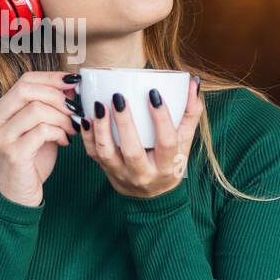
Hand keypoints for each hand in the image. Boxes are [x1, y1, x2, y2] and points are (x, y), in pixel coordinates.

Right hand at [0, 70, 77, 207]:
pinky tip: (65, 142)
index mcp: (0, 110)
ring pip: (36, 109)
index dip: (51, 78)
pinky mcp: (13, 153)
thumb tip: (73, 87)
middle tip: (75, 108)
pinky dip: (59, 133)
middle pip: (27, 90)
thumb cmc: (31, 160)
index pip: (25, 80)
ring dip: (62, 117)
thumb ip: (50, 108)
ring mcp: (1, 137)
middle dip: (57, 96)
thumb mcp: (39, 128)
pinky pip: (41, 131)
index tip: (74, 82)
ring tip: (72, 128)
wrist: (17, 196)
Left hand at [81, 76, 202, 197]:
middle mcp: (144, 174)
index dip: (161, 119)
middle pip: (133, 150)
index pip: (167, 142)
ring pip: (108, 153)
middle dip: (124, 123)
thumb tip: (193, 83)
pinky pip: (93, 154)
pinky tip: (86, 117)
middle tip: (119, 97)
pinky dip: (87, 135)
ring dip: (101, 128)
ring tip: (99, 105)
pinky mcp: (106, 170)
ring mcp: (122, 174)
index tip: (154, 94)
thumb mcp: (184, 142)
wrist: (151, 196)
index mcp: (167, 166)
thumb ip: (189, 113)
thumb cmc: (169, 162)